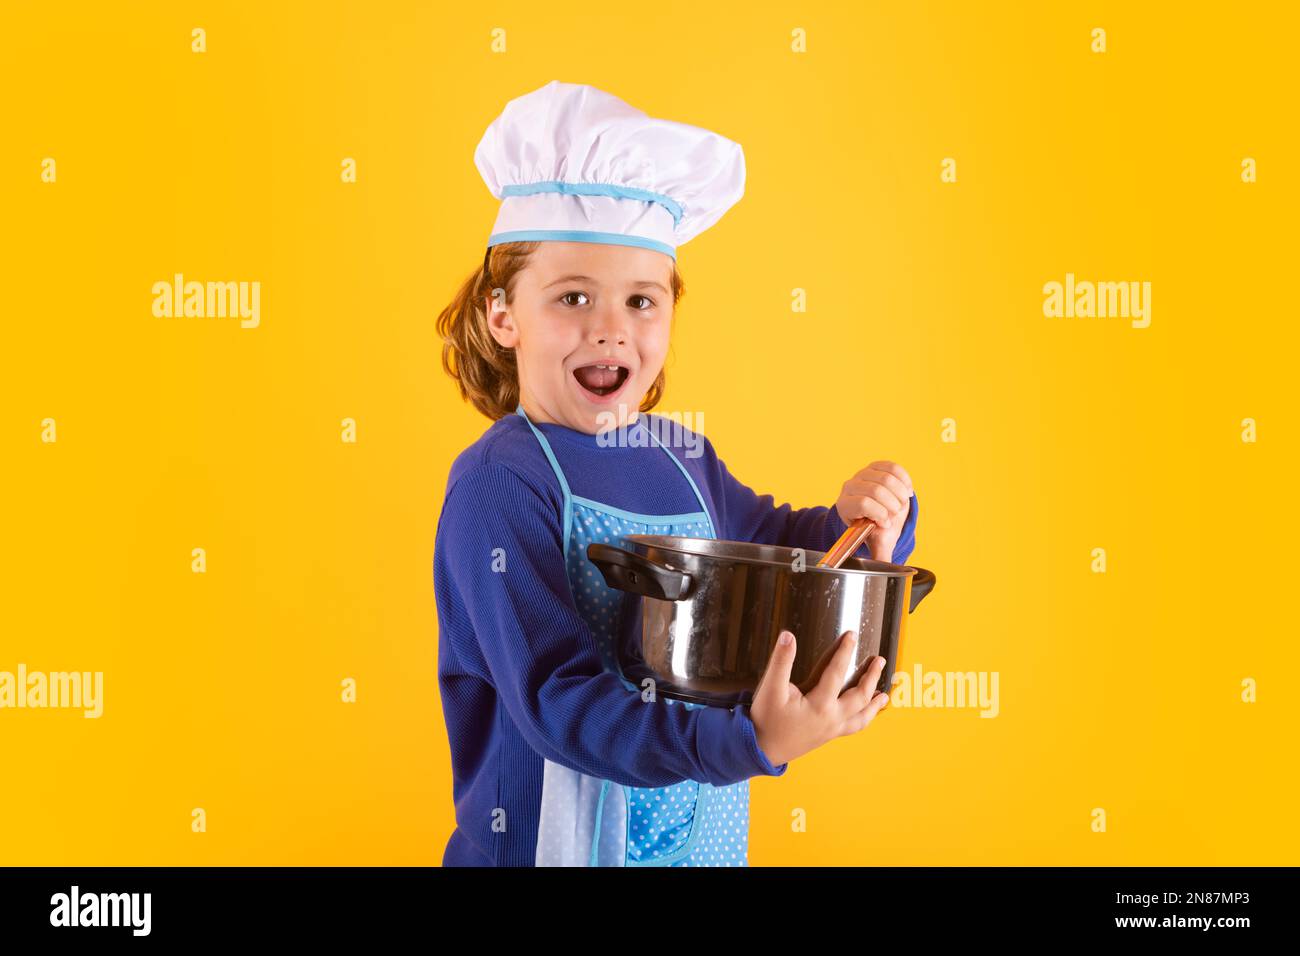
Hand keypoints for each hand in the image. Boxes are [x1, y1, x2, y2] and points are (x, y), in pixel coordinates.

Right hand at [749, 629, 891, 767]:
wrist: (760, 749)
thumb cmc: (765, 720)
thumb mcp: (770, 688)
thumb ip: (781, 661)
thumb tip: (788, 637)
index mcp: (820, 704)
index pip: (837, 672)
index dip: (845, 651)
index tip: (852, 636)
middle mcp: (831, 718)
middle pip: (860, 696)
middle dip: (871, 677)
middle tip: (879, 661)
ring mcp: (832, 729)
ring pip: (861, 717)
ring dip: (874, 705)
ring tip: (884, 695)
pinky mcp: (827, 736)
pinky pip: (853, 728)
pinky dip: (864, 720)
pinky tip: (864, 715)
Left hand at [835, 460, 913, 561]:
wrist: (877, 510)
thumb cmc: (876, 528)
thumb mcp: (875, 542)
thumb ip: (879, 557)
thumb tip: (883, 572)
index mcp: (845, 505)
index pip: (863, 504)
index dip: (879, 514)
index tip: (885, 524)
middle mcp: (850, 487)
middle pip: (876, 490)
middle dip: (892, 506)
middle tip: (895, 514)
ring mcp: (862, 473)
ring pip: (886, 477)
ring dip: (900, 493)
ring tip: (900, 504)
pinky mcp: (876, 465)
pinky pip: (893, 467)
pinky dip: (904, 479)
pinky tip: (906, 491)